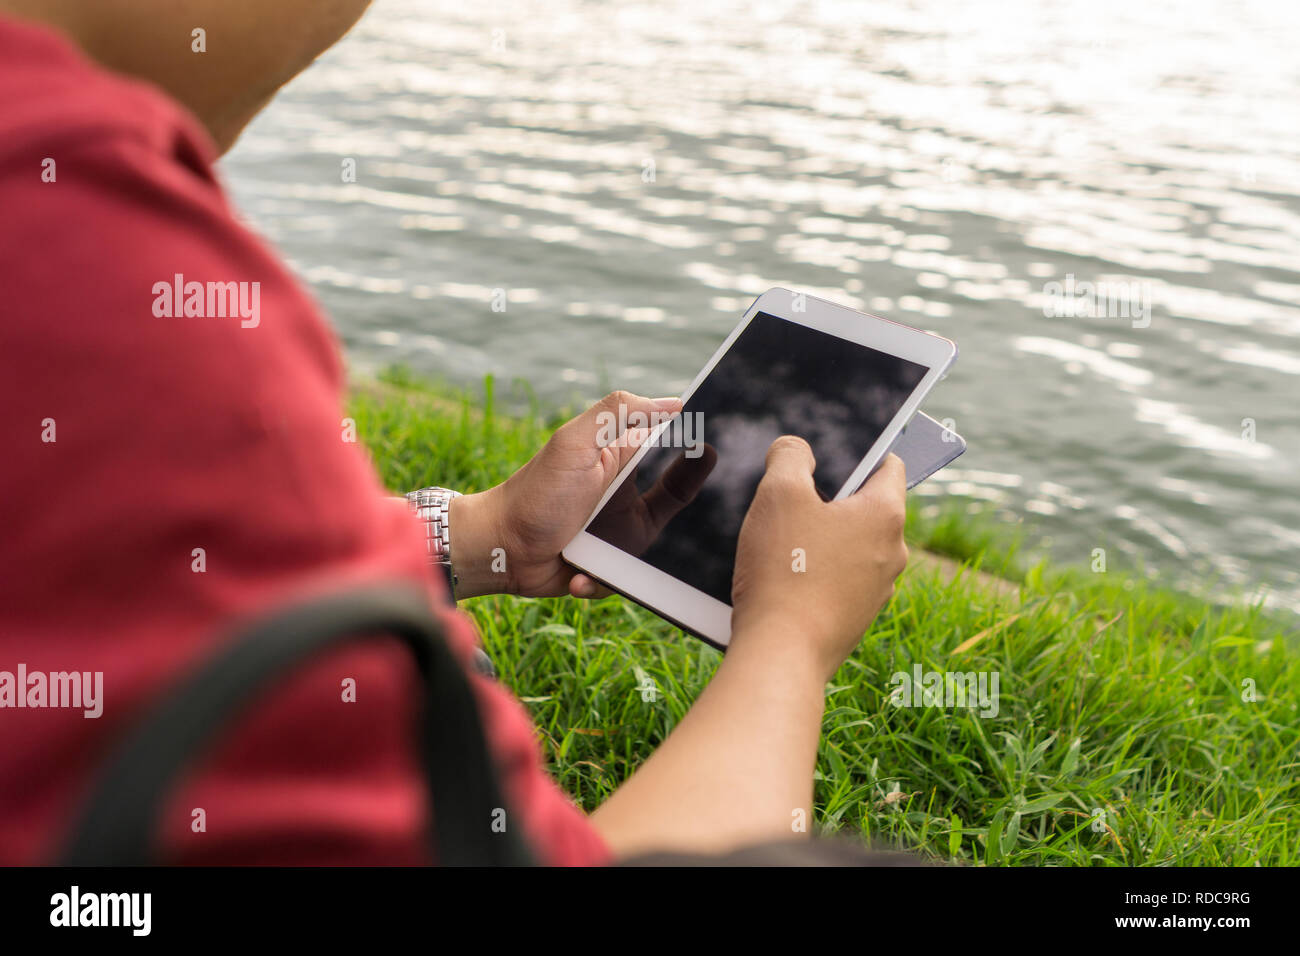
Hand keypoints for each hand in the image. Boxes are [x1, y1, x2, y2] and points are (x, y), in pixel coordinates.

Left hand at [449, 391, 709, 598]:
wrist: (499, 550)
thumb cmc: (534, 494)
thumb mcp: (574, 443)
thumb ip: (618, 413)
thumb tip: (674, 402)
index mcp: (623, 457)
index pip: (675, 445)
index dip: (697, 448)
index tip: (712, 450)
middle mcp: (629, 492)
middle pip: (680, 497)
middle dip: (678, 509)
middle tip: (652, 513)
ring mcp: (622, 531)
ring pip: (663, 546)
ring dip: (634, 555)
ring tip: (600, 553)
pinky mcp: (613, 567)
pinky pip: (630, 578)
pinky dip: (605, 578)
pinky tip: (578, 575)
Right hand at [729, 436, 907, 682]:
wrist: (781, 654)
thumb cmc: (784, 570)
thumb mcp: (778, 493)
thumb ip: (789, 456)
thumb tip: (795, 447)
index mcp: (885, 514)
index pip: (890, 465)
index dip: (864, 451)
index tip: (837, 450)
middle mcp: (893, 552)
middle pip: (867, 508)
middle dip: (833, 499)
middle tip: (793, 499)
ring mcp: (878, 590)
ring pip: (853, 547)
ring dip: (824, 539)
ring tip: (781, 543)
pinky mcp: (856, 619)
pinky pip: (841, 581)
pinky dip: (819, 574)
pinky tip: (784, 578)